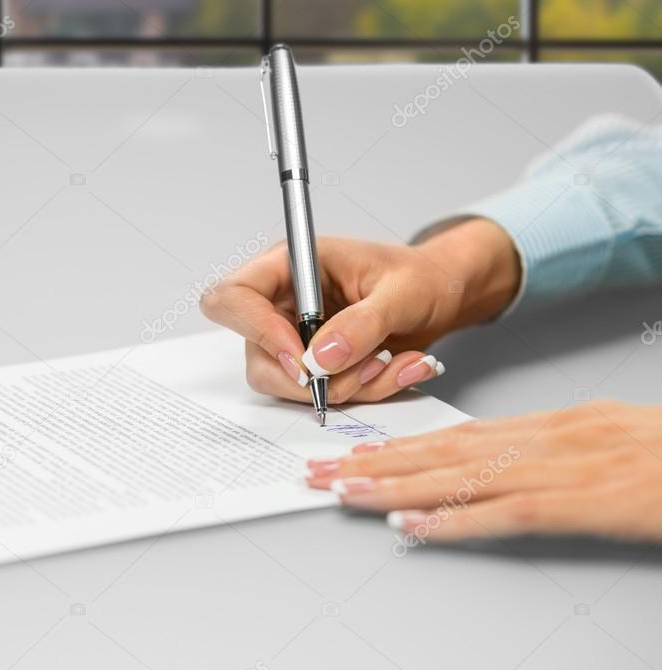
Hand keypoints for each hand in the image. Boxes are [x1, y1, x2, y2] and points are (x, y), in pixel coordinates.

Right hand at [200, 218, 520, 404]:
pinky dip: (360, 391)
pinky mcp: (313, 365)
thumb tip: (320, 359)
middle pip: (256, 353)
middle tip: (362, 369)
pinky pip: (319, 395)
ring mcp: (293, 337)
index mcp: (291, 265)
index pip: (235, 296)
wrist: (443, 296)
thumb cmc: (421, 277)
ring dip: (343, 386)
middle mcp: (282, 302)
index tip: (302, 358)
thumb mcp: (403, 291)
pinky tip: (396, 368)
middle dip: (307, 376)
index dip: (256, 330)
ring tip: (392, 363)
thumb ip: (362, 323)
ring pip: (286, 383)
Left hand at [307, 401, 661, 541]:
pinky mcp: (586, 502)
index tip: (353, 453)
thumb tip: (504, 459)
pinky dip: (453, 521)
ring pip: (457, 476)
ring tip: (342, 492)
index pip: (455, 435)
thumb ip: (552, 449)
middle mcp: (545, 438)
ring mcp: (563, 467)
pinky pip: (505, 513)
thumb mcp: (607, 439)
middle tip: (319, 470)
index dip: (398, 446)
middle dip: (373, 462)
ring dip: (392, 487)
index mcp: (550, 424)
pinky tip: (411, 528)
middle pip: (440, 451)